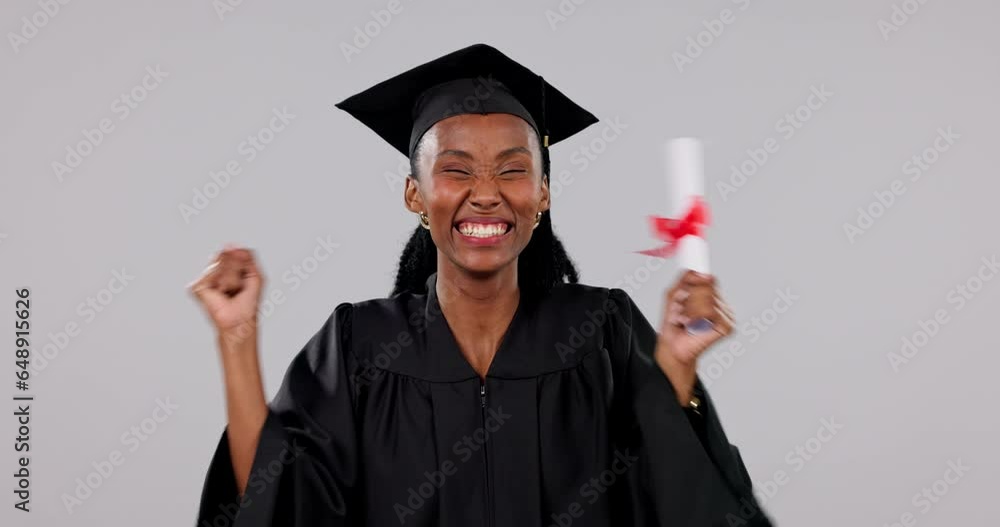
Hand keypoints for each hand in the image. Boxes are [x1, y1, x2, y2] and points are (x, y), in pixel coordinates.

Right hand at [187, 245, 264, 339]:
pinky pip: (214, 273)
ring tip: (231, 291)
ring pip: (222, 263)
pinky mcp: (198, 286)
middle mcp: (213, 271)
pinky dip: (224, 283)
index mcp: (225, 268)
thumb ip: (247, 256)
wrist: (240, 320)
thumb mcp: (255, 275)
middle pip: (227, 254)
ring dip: (232, 278)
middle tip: (238, 286)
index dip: (242, 261)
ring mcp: (205, 279)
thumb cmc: (248, 302)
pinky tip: (222, 293)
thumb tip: (232, 245)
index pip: (233, 251)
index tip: (245, 277)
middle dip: (238, 269)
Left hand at [654, 270, 734, 403]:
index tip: (690, 277)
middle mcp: (720, 304)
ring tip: (686, 320)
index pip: (708, 278)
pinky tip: (693, 326)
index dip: (698, 278)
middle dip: (689, 298)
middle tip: (682, 311)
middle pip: (707, 286)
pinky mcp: (727, 326)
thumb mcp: (673, 296)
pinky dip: (696, 317)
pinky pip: (711, 311)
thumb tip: (698, 271)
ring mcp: (726, 315)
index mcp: (710, 296)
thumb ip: (684, 279)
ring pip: (708, 298)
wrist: (673, 347)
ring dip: (690, 309)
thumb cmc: (674, 325)